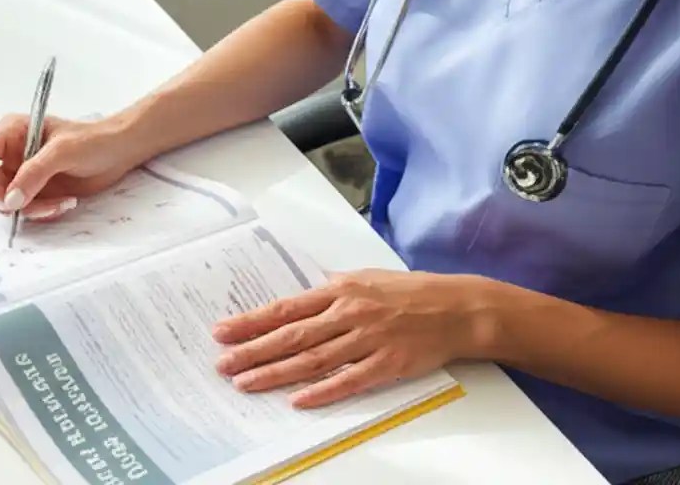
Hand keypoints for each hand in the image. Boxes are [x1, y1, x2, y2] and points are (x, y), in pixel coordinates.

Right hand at [0, 114, 141, 219]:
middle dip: (13, 202)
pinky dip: (43, 212)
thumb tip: (9, 201)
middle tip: (39, 206)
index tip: (6, 200)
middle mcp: (10, 154)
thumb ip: (33, 174)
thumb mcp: (61, 152)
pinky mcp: (36, 190)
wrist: (119, 151)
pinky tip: (66, 202)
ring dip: (33, 209)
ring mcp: (22, 174)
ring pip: (9, 203)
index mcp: (9, 133)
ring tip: (62, 203)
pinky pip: (27, 210)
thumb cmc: (92, 140)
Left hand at [211, 269, 495, 407]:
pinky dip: (323, 391)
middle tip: (223, 364)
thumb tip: (298, 297)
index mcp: (339, 290)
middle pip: (291, 336)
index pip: (285, 308)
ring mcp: (368, 339)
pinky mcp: (388, 364)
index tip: (222, 332)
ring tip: (246, 383)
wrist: (457, 309)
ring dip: (276, 373)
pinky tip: (298, 400)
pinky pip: (349, 380)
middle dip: (253, 351)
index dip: (251, 321)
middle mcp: (349, 314)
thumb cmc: (409, 292)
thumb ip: (330, 290)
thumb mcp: (365, 279)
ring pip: (313, 359)